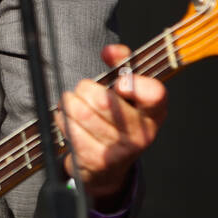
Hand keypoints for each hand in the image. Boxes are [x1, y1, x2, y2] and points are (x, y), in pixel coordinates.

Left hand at [55, 43, 167, 206]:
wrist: (112, 166)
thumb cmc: (119, 118)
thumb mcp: (128, 91)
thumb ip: (122, 63)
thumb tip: (109, 51)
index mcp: (154, 111)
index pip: (154, 94)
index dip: (135, 84)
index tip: (120, 82)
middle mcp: (142, 133)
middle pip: (103, 101)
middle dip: (84, 89)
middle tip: (82, 90)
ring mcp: (120, 150)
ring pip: (81, 113)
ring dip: (69, 103)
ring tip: (71, 103)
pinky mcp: (97, 161)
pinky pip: (70, 130)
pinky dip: (63, 119)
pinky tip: (68, 119)